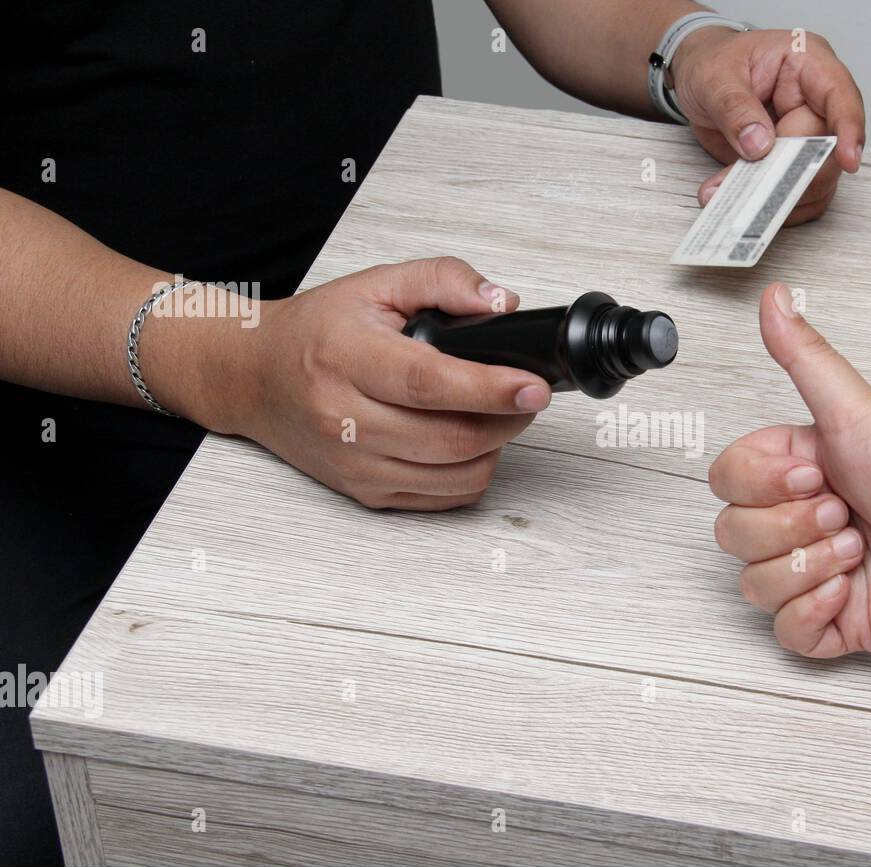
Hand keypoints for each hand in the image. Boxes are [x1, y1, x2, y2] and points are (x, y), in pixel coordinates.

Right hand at [214, 258, 550, 510]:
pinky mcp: (365, 493)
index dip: (490, 389)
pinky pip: (443, 498)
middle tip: (525, 395)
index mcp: (345, 359)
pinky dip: (471, 472)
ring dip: (495, 447)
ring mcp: (354, 464)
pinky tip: (467, 441)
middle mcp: (343, 419)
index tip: (533, 386)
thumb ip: (443, 280)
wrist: (253, 377)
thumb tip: (500, 304)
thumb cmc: (316, 331)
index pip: (429, 383)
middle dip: (508, 419)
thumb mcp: (376, 283)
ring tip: (496, 414)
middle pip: (452, 438)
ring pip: (456, 475)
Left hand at [669, 26, 865, 225]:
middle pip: (825, 149)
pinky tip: (739, 199)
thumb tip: (760, 144)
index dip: (848, 129)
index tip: (847, 160)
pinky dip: (769, 205)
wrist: (697, 79)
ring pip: (815, 179)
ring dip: (774, 195)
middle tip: (748, 186)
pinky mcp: (794, 164)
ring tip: (728, 193)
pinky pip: (797, 194)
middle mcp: (815, 101)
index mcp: (807, 63)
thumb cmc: (712, 63)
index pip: (841, 96)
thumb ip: (735, 108)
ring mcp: (807, 136)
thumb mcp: (713, 77)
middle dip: (788, 173)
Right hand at [709, 283, 870, 656]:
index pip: (726, 485)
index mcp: (796, 471)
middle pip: (733, 538)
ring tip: (860, 549)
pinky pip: (789, 634)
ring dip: (807, 569)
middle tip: (844, 512)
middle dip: (787, 529)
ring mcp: (819, 573)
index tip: (814, 476)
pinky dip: (813, 614)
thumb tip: (774, 298)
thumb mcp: (855, 408)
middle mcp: (801, 521)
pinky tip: (852, 590)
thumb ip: (804, 356)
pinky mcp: (841, 622)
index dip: (759, 488)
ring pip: (755, 588)